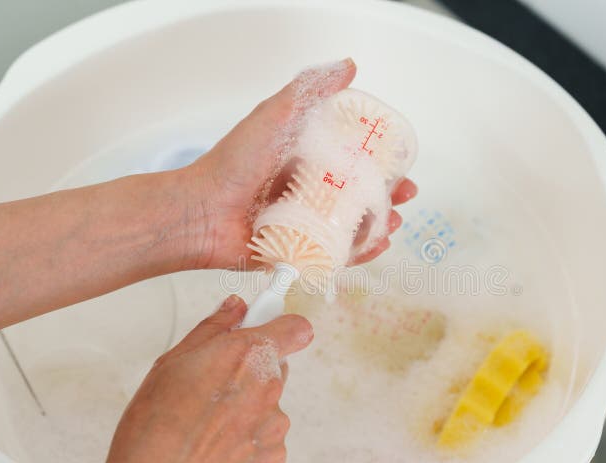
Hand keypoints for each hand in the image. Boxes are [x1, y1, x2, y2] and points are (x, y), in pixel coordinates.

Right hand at [88, 296, 311, 462]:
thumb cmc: (156, 427)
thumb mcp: (173, 361)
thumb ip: (213, 329)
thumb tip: (234, 309)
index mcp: (250, 354)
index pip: (295, 327)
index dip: (280, 324)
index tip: (268, 322)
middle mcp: (270, 387)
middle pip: (275, 366)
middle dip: (251, 369)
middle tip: (214, 382)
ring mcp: (275, 423)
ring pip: (268, 403)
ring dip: (247, 408)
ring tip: (206, 422)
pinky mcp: (274, 455)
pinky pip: (266, 437)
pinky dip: (247, 439)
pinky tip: (216, 445)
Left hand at [183, 58, 416, 269]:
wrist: (201, 212)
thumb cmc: (232, 165)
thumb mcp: (274, 116)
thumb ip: (308, 90)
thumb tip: (347, 67)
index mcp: (305, 158)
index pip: (354, 159)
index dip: (380, 161)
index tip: (399, 162)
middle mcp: (307, 190)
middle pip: (359, 194)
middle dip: (387, 195)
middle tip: (404, 195)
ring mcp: (304, 222)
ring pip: (351, 225)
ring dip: (378, 225)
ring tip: (393, 222)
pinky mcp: (299, 250)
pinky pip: (334, 253)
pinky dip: (358, 252)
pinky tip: (374, 246)